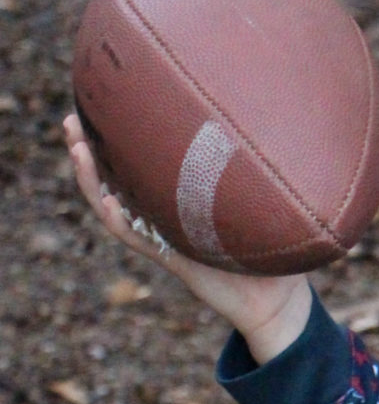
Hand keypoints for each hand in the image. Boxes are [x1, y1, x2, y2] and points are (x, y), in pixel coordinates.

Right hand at [64, 111, 312, 364]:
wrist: (278, 301)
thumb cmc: (275, 250)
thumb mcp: (265, 201)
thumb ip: (260, 170)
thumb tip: (283, 121)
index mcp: (181, 197)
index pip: (141, 161)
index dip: (118, 136)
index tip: (103, 102)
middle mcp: (165, 214)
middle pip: (116, 177)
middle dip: (90, 149)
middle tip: (71, 120)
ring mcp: (165, 236)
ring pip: (115, 205)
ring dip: (92, 180)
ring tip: (76, 148)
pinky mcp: (174, 260)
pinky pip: (138, 239)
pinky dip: (120, 221)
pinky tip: (108, 200)